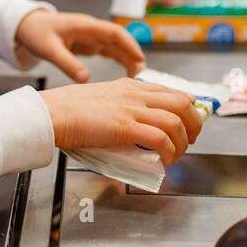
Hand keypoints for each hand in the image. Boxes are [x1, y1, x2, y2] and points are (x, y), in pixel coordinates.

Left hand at [15, 9, 145, 81]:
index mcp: (84, 26)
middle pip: (119, 39)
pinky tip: (126, 71)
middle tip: (141, 72)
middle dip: (132, 53)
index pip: (113, 33)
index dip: (129, 45)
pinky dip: (119, 59)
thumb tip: (86, 79)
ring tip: (137, 75)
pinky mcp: (88, 43)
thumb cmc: (36, 32)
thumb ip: (67, 64)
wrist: (26, 25)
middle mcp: (91, 29)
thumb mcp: (49, 50)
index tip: (139, 58)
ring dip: (128, 57)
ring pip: (116, 46)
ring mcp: (91, 36)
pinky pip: (109, 50)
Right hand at [39, 78, 203, 165]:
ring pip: (175, 121)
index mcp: (130, 86)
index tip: (191, 119)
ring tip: (177, 155)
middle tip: (191, 139)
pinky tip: (164, 160)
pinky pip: (160, 139)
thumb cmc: (69, 110)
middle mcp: (135, 94)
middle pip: (181, 103)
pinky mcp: (125, 127)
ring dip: (182, 142)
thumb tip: (133, 125)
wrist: (52, 113)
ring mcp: (131, 109)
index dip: (188, 107)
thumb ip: (120, 106)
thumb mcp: (101, 98)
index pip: (171, 91)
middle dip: (194, 124)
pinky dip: (168, 152)